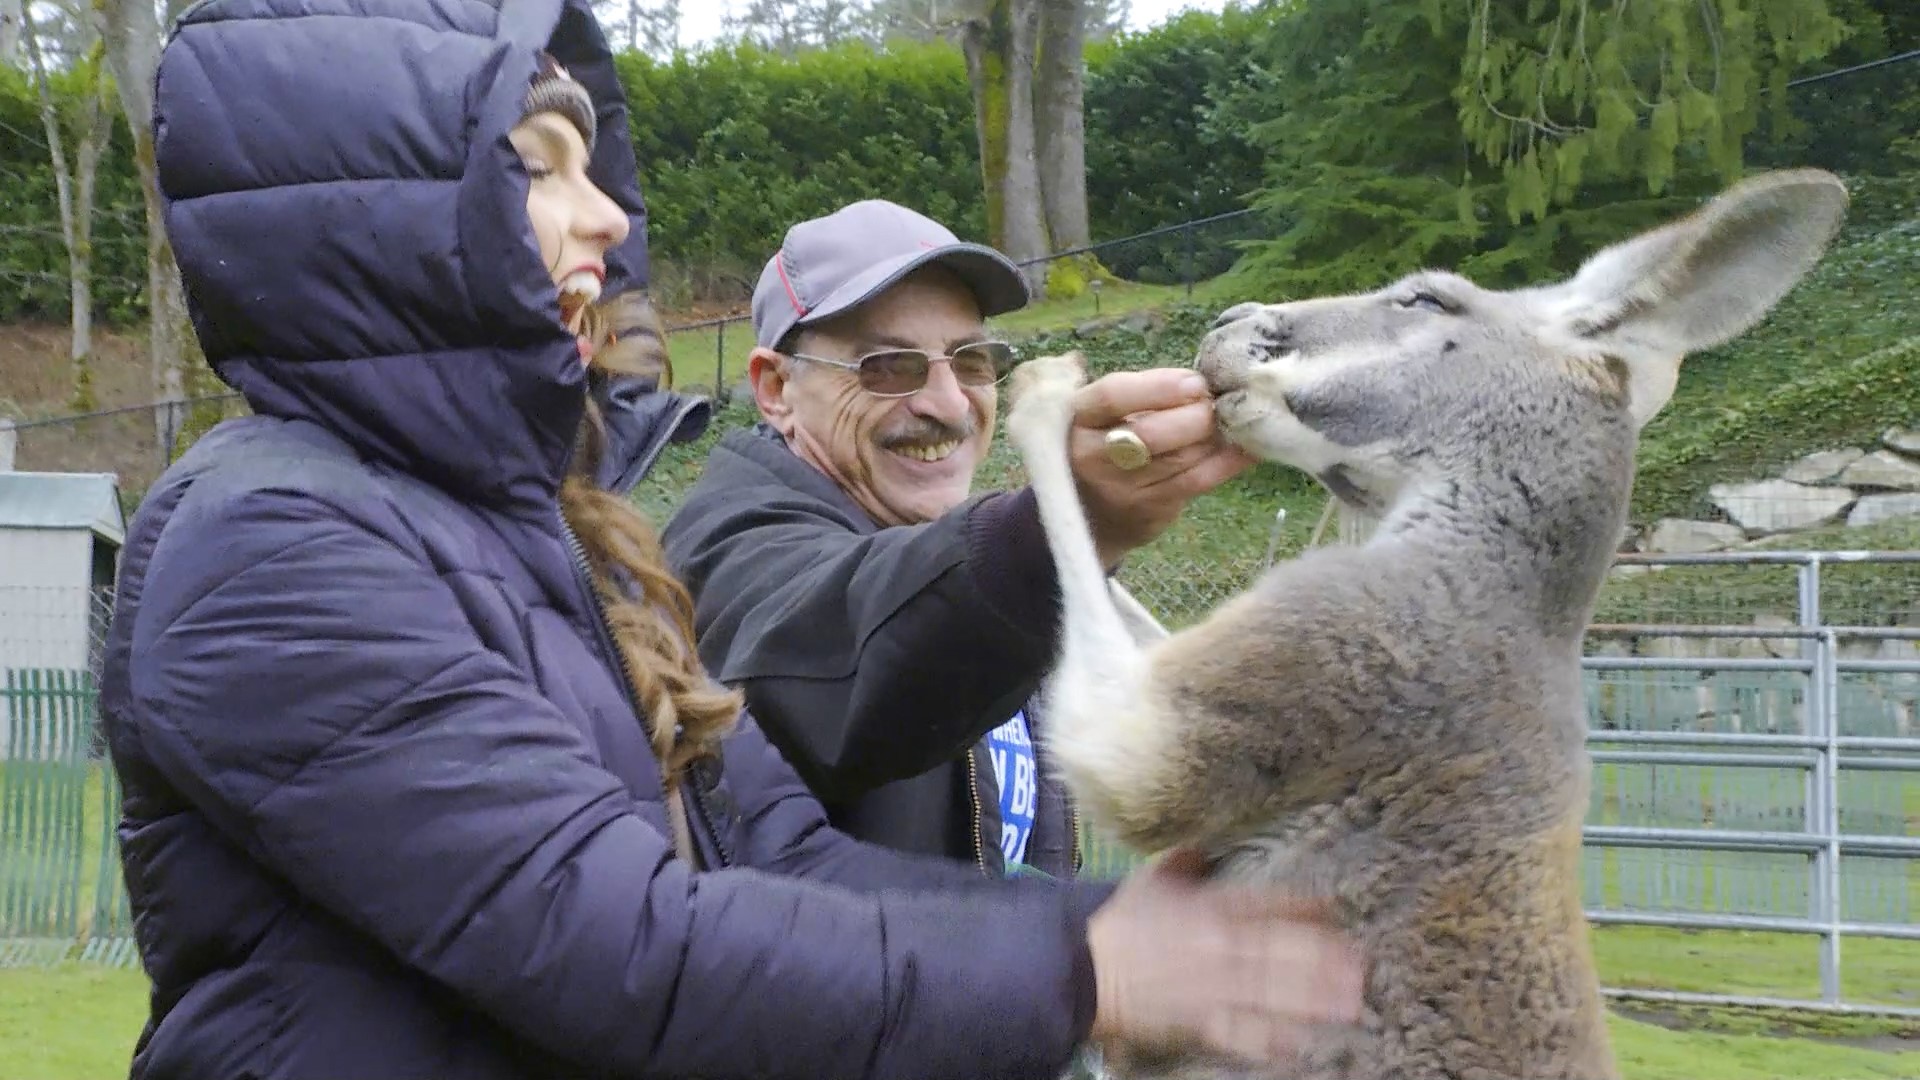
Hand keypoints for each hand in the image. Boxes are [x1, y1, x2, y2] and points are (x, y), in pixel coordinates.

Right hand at [1068, 369, 1255, 565]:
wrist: (1091, 512)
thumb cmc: (1106, 443)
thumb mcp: (1106, 412)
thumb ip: (1143, 394)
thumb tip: (1200, 382)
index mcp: (1078, 418)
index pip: (1113, 396)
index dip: (1158, 387)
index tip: (1194, 382)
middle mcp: (1092, 456)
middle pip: (1151, 434)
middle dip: (1194, 416)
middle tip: (1215, 404)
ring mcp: (1121, 488)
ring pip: (1179, 459)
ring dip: (1213, 436)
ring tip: (1230, 420)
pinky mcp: (1150, 510)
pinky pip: (1196, 481)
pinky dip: (1227, 462)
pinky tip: (1247, 448)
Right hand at [1085, 847, 1365, 1065]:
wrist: (1081, 965)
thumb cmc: (1116, 921)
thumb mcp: (1150, 879)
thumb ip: (1184, 861)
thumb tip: (1201, 845)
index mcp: (1209, 906)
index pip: (1269, 903)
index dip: (1306, 905)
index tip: (1336, 908)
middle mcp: (1219, 944)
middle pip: (1283, 949)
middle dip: (1325, 957)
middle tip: (1362, 964)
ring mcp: (1212, 986)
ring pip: (1274, 992)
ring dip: (1315, 998)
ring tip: (1351, 1004)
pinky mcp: (1198, 1020)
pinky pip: (1243, 1032)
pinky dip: (1272, 1039)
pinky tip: (1301, 1043)